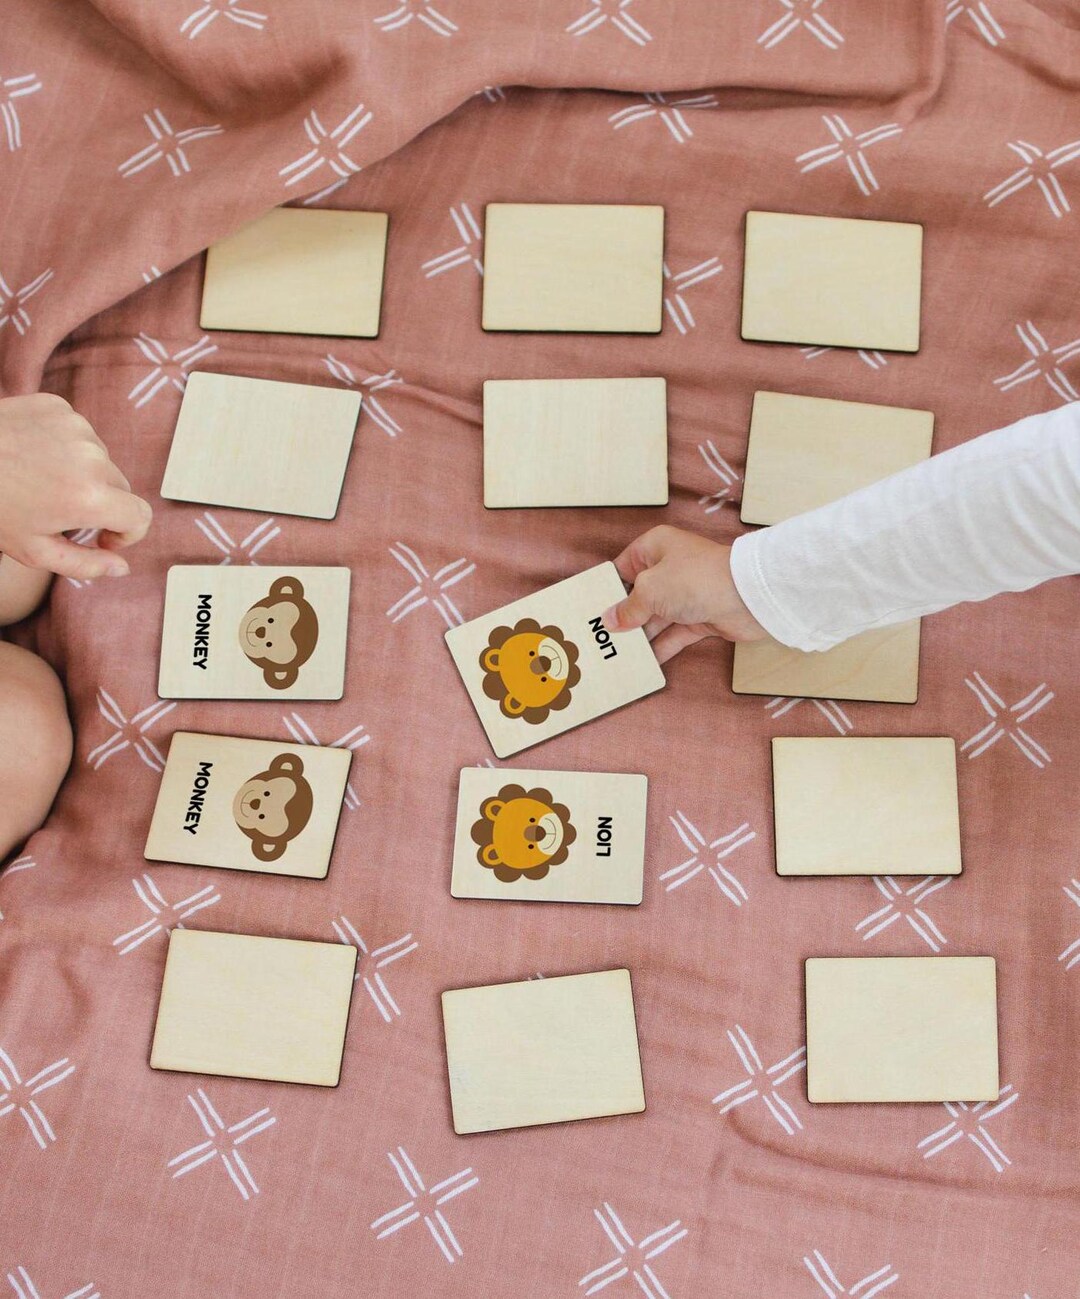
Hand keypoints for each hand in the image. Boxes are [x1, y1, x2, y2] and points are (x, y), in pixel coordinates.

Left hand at [0, 394, 151, 579]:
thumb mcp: (34, 550)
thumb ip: (86, 565)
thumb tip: (121, 567)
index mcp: (89, 498)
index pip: (140, 516)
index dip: (127, 534)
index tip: (104, 538)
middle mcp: (92, 458)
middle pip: (120, 487)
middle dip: (101, 503)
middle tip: (62, 511)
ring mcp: (77, 428)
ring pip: (101, 459)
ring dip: (83, 472)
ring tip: (43, 480)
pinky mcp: (60, 407)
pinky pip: (80, 434)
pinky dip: (67, 446)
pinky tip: (36, 455)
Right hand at [603, 525, 765, 663]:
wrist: (747, 596)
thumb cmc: (694, 579)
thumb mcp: (649, 590)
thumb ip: (628, 608)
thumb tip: (611, 620)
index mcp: (655, 549)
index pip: (624, 567)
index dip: (608, 588)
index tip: (591, 609)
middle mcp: (670, 569)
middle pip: (638, 596)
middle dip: (621, 617)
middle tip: (599, 638)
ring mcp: (686, 595)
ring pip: (656, 618)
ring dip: (639, 637)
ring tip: (616, 655)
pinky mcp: (700, 618)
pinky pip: (674, 635)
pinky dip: (660, 648)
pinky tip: (643, 664)